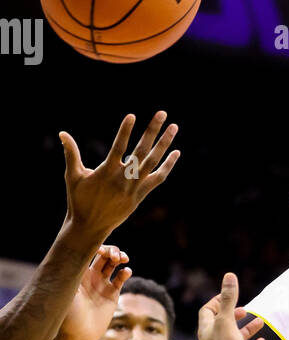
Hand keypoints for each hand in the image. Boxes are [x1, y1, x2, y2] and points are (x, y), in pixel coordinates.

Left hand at [54, 245, 131, 339]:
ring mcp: (102, 285)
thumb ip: (73, 271)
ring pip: (114, 264)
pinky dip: (125, 272)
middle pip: (104, 254)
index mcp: (78, 272)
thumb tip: (76, 251)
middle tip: (115, 256)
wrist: (76, 336)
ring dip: (120, 257)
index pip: (89, 252)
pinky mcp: (112, 295)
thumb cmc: (67, 314)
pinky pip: (121, 279)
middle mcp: (90, 276)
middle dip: (112, 250)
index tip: (102, 251)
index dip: (98, 246)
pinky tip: (126, 272)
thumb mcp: (66, 290)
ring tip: (123, 259)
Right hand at [61, 112, 179, 247]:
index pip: (118, 147)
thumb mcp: (73, 176)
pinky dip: (168, 166)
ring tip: (174, 127)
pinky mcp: (141, 195)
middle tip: (162, 113)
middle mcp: (123, 179)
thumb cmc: (79, 200)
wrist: (90, 227)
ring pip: (153, 162)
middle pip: (141, 151)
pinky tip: (176, 152)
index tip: (132, 116)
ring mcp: (134, 187)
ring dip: (164, 144)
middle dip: (152, 131)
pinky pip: (158, 178)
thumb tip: (62, 132)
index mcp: (106, 172)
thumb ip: (71, 153)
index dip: (124, 131)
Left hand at [198, 274, 265, 339]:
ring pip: (234, 338)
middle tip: (244, 310)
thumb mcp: (227, 320)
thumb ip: (229, 298)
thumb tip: (229, 276)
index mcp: (207, 330)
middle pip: (221, 324)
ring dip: (246, 329)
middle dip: (233, 315)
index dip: (217, 301)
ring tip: (260, 322)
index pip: (207, 311)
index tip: (229, 296)